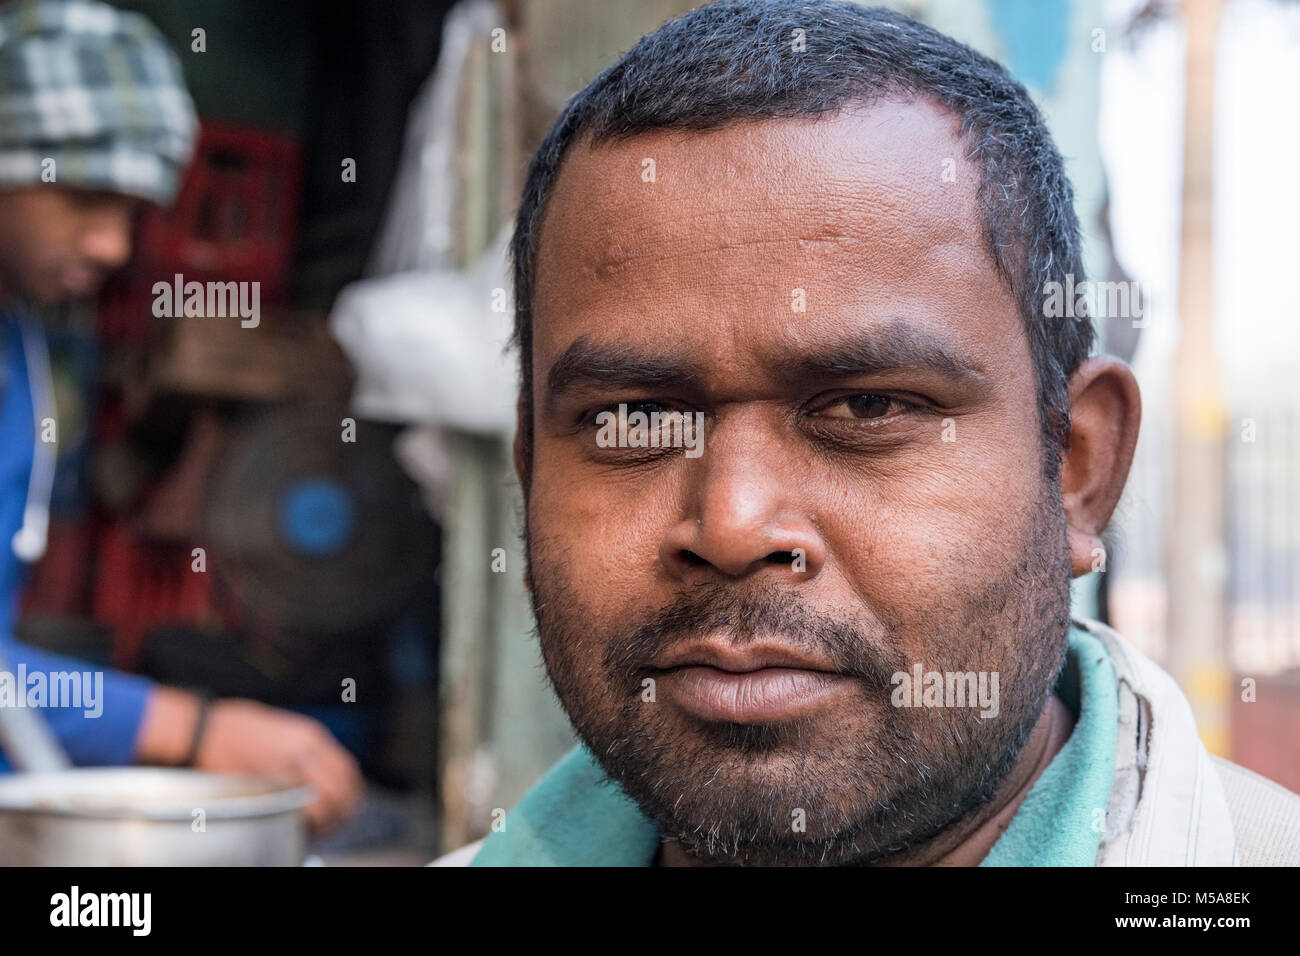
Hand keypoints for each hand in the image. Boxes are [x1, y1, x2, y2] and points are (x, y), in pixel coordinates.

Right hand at [136, 688, 363, 833]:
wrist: (202, 730)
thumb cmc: (235, 730)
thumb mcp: (280, 729)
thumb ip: (302, 749)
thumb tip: (319, 773)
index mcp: (311, 735)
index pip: (347, 770)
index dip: (350, 793)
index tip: (344, 807)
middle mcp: (306, 748)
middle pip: (343, 789)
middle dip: (342, 812)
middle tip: (333, 824)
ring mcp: (290, 764)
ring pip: (329, 800)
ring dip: (328, 819)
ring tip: (317, 828)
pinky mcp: (271, 781)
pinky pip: (304, 806)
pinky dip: (310, 820)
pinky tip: (301, 825)